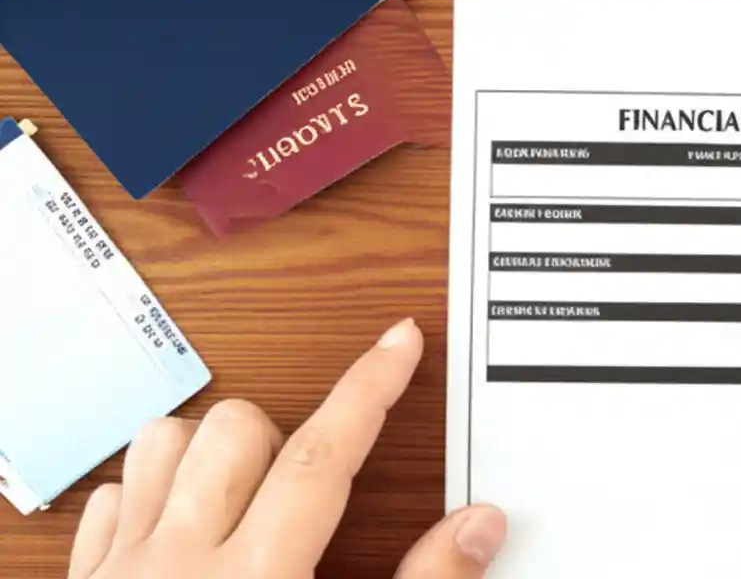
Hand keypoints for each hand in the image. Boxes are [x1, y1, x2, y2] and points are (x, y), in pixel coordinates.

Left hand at [68, 319, 506, 578]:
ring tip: (243, 490)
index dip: (372, 386)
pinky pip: (106, 500)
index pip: (327, 453)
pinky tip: (176, 527)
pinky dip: (145, 492)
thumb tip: (478, 529)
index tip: (401, 341)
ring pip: (160, 443)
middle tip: (312, 486)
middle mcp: (179, 561)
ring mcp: (120, 573)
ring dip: (209, 450)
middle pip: (240, 428)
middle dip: (288, 433)